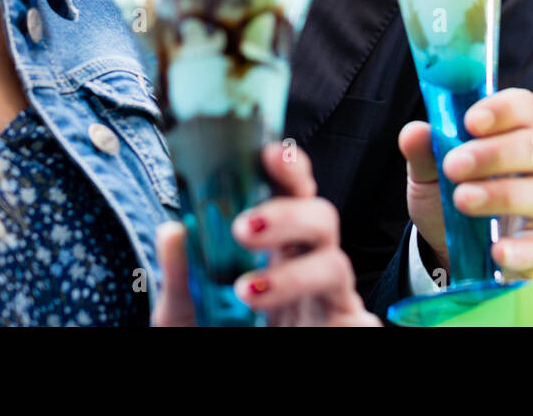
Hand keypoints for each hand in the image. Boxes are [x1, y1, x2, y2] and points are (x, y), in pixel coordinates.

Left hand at [153, 143, 379, 326]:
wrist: (234, 380)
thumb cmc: (213, 335)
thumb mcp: (185, 310)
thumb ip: (181, 276)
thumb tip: (173, 231)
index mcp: (273, 246)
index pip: (290, 194)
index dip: (289, 169)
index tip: (269, 152)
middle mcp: (305, 264)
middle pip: (321, 218)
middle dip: (289, 214)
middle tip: (243, 228)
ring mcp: (326, 299)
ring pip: (336, 265)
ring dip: (295, 274)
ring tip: (246, 291)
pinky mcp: (343, 328)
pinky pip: (360, 319)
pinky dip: (346, 322)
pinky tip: (314, 330)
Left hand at [399, 88, 532, 281]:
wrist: (449, 245)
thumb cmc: (448, 193)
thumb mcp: (427, 171)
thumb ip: (424, 150)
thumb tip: (414, 133)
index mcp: (515, 132)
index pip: (523, 107)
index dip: (502, 109)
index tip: (470, 122)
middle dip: (493, 154)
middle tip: (453, 166)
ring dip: (501, 195)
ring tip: (462, 200)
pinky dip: (521, 248)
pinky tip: (496, 250)